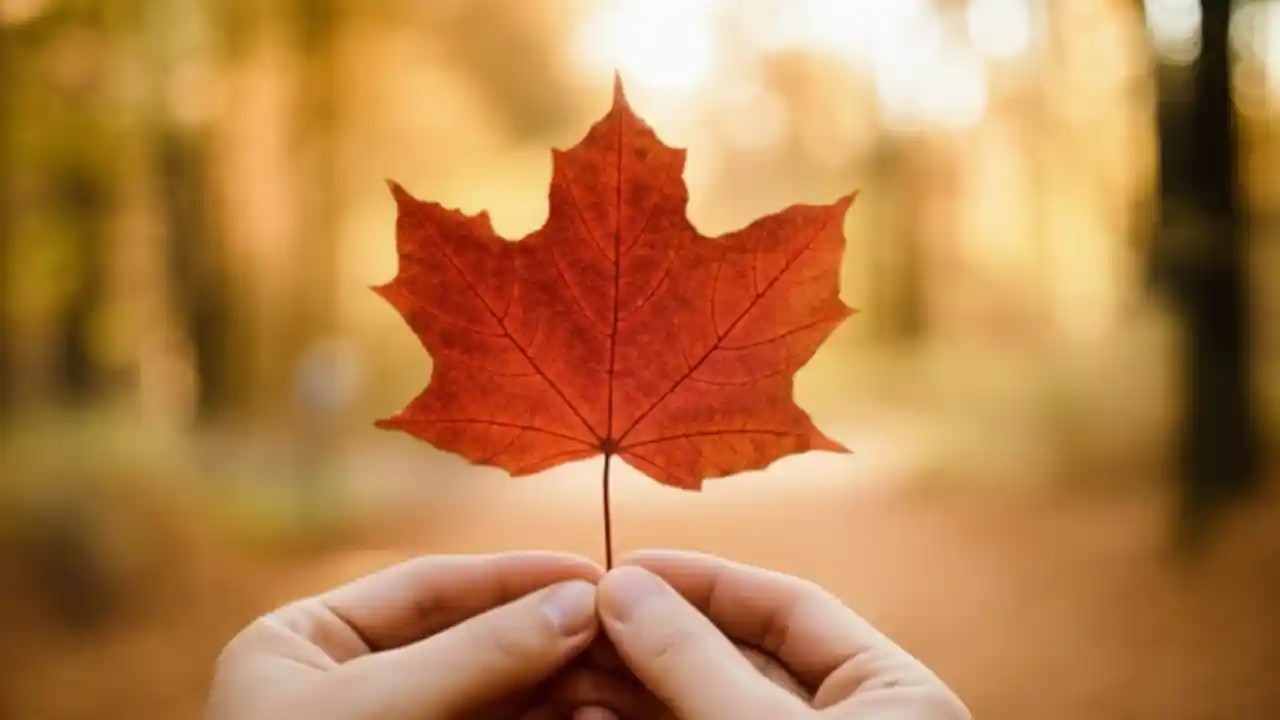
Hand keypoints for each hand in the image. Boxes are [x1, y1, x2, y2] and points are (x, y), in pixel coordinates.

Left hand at [205, 552, 621, 719]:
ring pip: (499, 697)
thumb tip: (576, 600)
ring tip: (621, 672)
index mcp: (306, 645)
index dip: (510, 577)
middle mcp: (354, 686)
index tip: (587, 572)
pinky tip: (595, 716)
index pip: (426, 588)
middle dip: (547, 635)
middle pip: (473, 641)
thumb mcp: (374, 709)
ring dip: (562, 684)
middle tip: (621, 626)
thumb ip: (474, 655)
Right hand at [593, 551, 969, 719]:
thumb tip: (622, 585)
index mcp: (896, 695)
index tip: (627, 566)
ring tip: (572, 667)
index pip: (790, 606)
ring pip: (710, 706)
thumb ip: (698, 664)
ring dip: (639, 685)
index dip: (704, 579)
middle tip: (582, 614)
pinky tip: (593, 716)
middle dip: (656, 637)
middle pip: (741, 657)